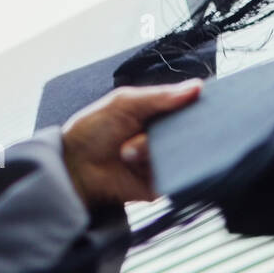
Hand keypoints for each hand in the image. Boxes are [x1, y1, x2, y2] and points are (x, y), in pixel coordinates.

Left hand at [61, 83, 201, 209]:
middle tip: (144, 131)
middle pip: (187, 132)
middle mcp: (162, 138)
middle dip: (171, 130)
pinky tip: (137, 164)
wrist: (74, 168)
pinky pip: (174, 176)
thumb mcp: (125, 103)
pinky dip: (160, 169)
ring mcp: (161, 162)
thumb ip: (160, 96)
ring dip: (152, 150)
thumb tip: (196, 87)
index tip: (198, 101)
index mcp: (156, 115)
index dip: (193, 106)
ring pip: (179, 153)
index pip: (186, 109)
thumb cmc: (92, 131)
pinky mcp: (160, 185)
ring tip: (127, 152)